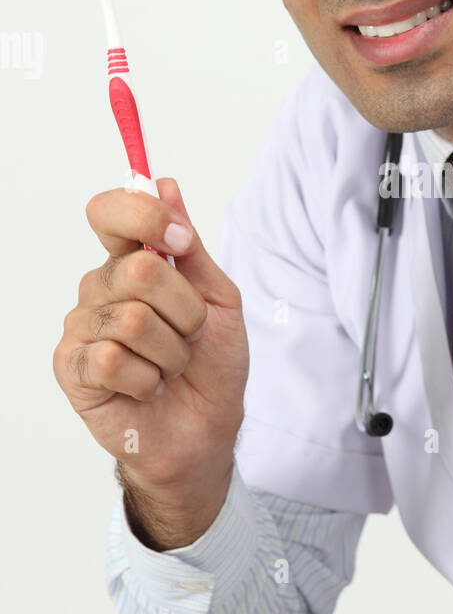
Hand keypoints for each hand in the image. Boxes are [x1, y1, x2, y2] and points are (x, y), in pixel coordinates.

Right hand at [53, 178, 248, 485]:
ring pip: (133, 321)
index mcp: (133, 262)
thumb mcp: (218, 298)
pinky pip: (113, 359)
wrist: (207, 428)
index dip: (144, 216)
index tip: (181, 243)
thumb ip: (191, 246)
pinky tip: (149, 387)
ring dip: (172, 352)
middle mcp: (101, 288)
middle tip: (191, 335)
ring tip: (171, 367)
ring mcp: (82, 327)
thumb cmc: (212, 365)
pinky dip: (147, 379)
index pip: (111, 212)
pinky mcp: (73, 368)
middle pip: (138, 270)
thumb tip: (165, 185)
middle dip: (185, 311)